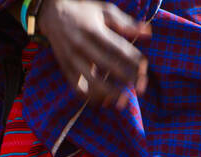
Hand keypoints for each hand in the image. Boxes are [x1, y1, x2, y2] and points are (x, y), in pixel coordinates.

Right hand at [36, 0, 150, 108]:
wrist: (52, 13)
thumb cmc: (83, 12)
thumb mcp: (104, 11)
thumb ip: (126, 23)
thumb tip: (148, 33)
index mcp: (94, 30)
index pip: (118, 48)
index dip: (132, 60)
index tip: (144, 70)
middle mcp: (81, 45)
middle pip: (108, 65)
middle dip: (126, 78)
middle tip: (140, 89)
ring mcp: (72, 59)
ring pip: (92, 81)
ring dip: (110, 93)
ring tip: (124, 100)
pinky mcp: (65, 69)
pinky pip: (78, 88)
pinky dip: (91, 97)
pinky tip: (104, 101)